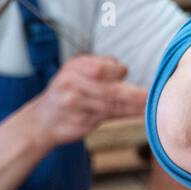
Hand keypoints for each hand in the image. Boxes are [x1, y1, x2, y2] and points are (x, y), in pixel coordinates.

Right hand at [20, 55, 147, 149]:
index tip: (124, 74)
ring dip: (133, 106)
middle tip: (148, 95)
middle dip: (131, 94)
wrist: (41, 121)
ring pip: (111, 106)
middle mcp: (73, 84)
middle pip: (108, 89)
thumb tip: (124, 70)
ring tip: (149, 105)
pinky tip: (139, 114)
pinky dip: (125, 115)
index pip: (103, 68)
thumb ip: (99, 69)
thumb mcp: (75, 72)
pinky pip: (108, 118)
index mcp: (74, 67)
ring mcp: (75, 105)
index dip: (117, 72)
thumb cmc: (66, 93)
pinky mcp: (81, 122)